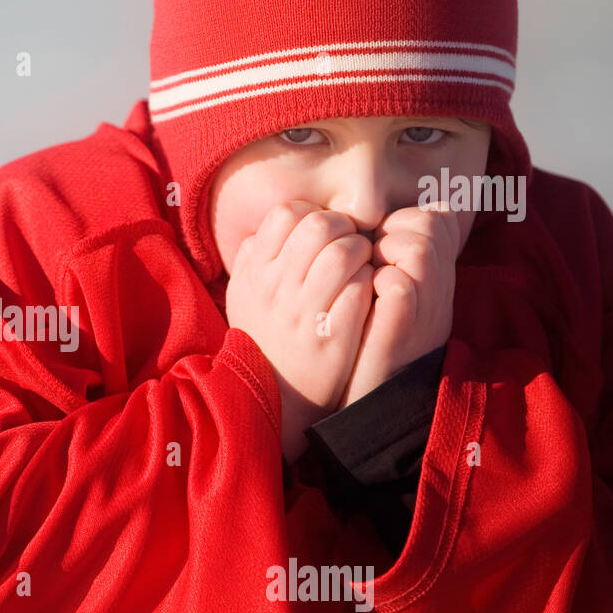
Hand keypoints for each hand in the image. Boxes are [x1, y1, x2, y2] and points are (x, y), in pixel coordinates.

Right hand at [226, 201, 374, 462]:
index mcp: (254, 273)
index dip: (312, 215)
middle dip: (344, 229)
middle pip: (320, 225)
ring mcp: (304, 312)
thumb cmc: (263, 338)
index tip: (322, 234)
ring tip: (361, 268)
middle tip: (350, 246)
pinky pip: (362, 288)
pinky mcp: (333, 335)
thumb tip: (266, 229)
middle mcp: (276, 288)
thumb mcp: (242, 296)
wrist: (273, 398)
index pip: (287, 214)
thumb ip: (251, 259)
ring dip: (361, 254)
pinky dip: (370, 283)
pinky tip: (366, 294)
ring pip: (345, 252)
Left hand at [338, 201, 457, 408]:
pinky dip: (377, 281)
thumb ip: (395, 265)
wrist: (372, 410)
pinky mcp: (401, 333)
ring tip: (364, 276)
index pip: (439, 217)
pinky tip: (362, 298)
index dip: (404, 219)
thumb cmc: (370, 349)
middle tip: (368, 257)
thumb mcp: (393, 303)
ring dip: (384, 251)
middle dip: (393, 229)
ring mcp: (424, 313)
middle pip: (431, 222)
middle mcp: (438, 292)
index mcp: (436, 281)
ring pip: (418, 247)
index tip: (377, 242)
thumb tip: (378, 226)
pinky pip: (398, 285)